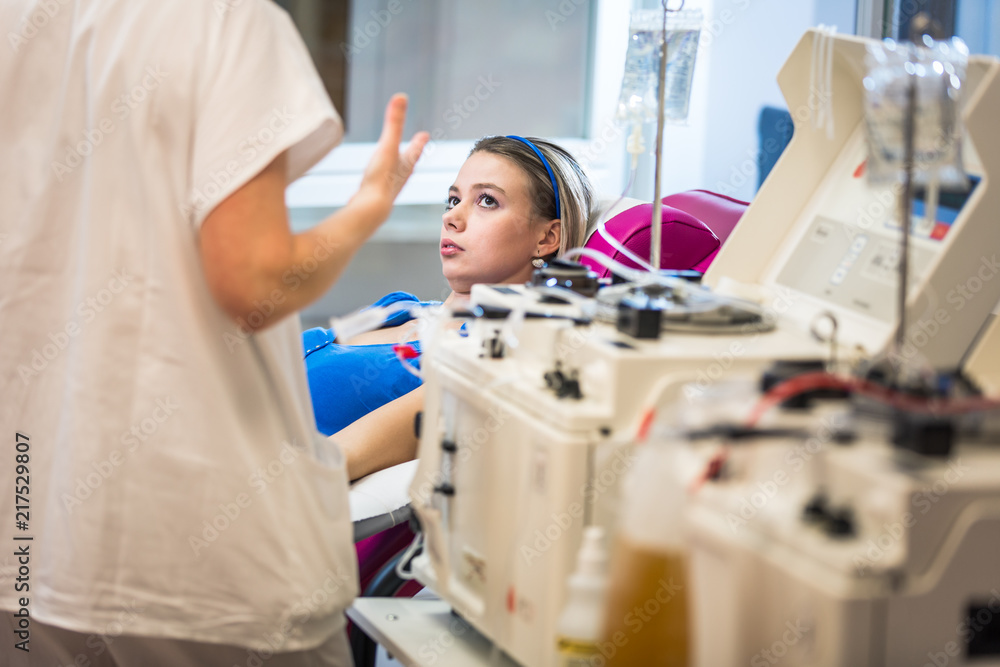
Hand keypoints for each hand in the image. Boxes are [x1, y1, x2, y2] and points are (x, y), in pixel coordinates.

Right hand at [355, 93, 429, 216]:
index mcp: (405, 164)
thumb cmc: (381, 178)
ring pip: (392, 177)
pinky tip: (369, 187)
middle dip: (410, 156)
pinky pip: (376, 187)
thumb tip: (401, 97)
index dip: (418, 142)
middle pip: (406, 164)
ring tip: (394, 169)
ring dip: (394, 171)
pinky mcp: (373, 198)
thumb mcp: (387, 145)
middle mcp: (398, 178)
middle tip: (414, 151)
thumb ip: (394, 122)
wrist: (370, 209)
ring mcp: (386, 189)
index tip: (425, 135)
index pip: (414, 149)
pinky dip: (376, 183)